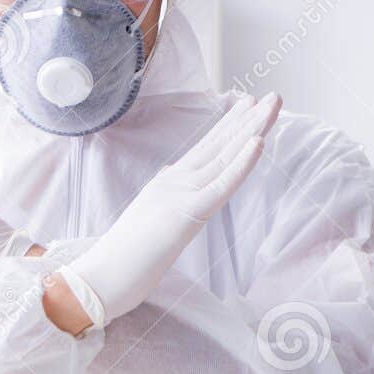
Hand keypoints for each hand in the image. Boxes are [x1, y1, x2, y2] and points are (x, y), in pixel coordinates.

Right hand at [54, 93, 281, 329]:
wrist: (100, 276)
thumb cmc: (121, 258)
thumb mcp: (147, 220)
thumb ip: (163, 197)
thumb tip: (173, 179)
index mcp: (166, 184)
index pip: (204, 150)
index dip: (228, 127)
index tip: (248, 105)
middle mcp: (173, 181)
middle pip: (218, 145)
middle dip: (248, 119)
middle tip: (273, 96)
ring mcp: (179, 194)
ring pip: (224, 156)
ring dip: (252, 129)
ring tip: (272, 104)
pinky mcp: (187, 213)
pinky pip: (221, 184)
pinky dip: (242, 162)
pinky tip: (259, 141)